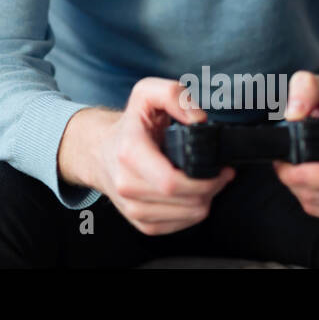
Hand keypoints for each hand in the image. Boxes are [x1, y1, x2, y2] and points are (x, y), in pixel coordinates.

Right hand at [60, 78, 234, 235]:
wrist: (98, 151)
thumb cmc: (128, 125)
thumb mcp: (146, 94)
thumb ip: (173, 94)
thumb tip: (198, 119)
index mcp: (129, 153)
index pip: (171, 182)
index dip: (205, 179)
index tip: (220, 169)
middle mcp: (127, 185)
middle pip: (187, 200)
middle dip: (212, 187)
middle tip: (219, 172)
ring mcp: (133, 207)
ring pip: (189, 215)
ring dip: (206, 199)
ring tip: (205, 180)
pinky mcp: (141, 222)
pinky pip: (180, 225)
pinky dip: (193, 211)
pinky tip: (191, 194)